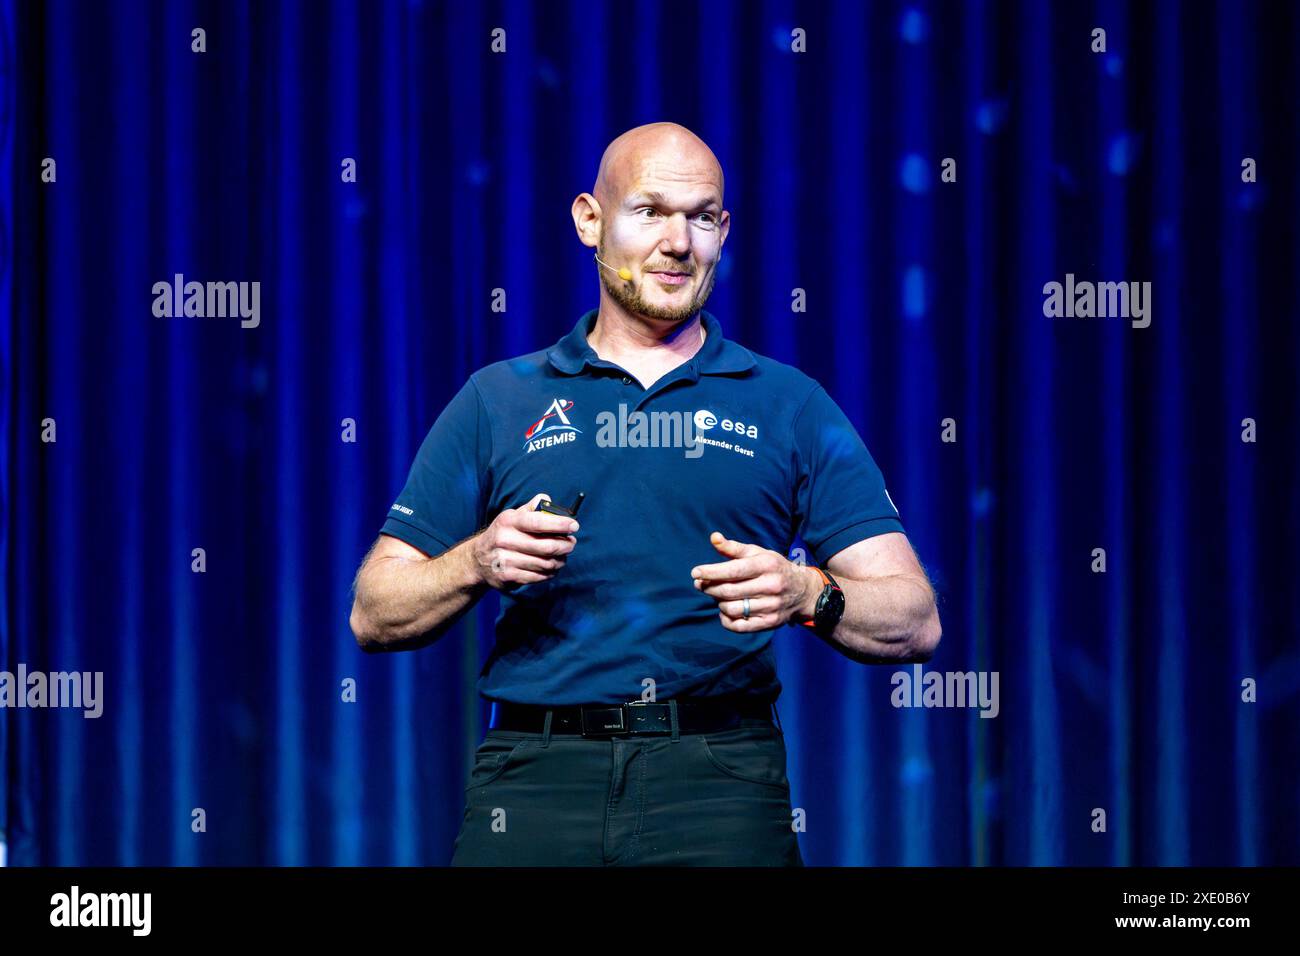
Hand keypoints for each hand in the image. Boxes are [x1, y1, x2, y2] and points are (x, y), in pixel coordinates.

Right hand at [472, 492, 578, 590]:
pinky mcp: (508, 576)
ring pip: (545, 563)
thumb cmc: (504, 534)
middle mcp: (505, 540)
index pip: (538, 521)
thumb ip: (531, 507)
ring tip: (563, 556)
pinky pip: (538, 577)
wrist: (478, 559)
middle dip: (565, 545)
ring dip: (560, 560)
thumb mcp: (512, 516)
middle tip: (572, 543)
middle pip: (546, 546)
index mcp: (508, 521)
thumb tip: (548, 500)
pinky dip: (550, 573)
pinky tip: (552, 568)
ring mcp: (505, 560)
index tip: (574, 526)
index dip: (559, 524)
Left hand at [690, 531, 817, 632]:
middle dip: (709, 588)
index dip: (711, 572)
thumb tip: (713, 537)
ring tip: (718, 596)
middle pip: (729, 591)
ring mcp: (771, 606)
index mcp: (766, 565)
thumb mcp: (758, 553)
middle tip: (700, 584)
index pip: (733, 570)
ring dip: (718, 602)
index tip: (695, 572)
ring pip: (731, 608)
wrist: (803, 591)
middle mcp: (770, 586)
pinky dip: (726, 620)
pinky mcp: (770, 622)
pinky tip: (725, 611)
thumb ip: (734, 548)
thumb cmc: (774, 568)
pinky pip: (739, 626)